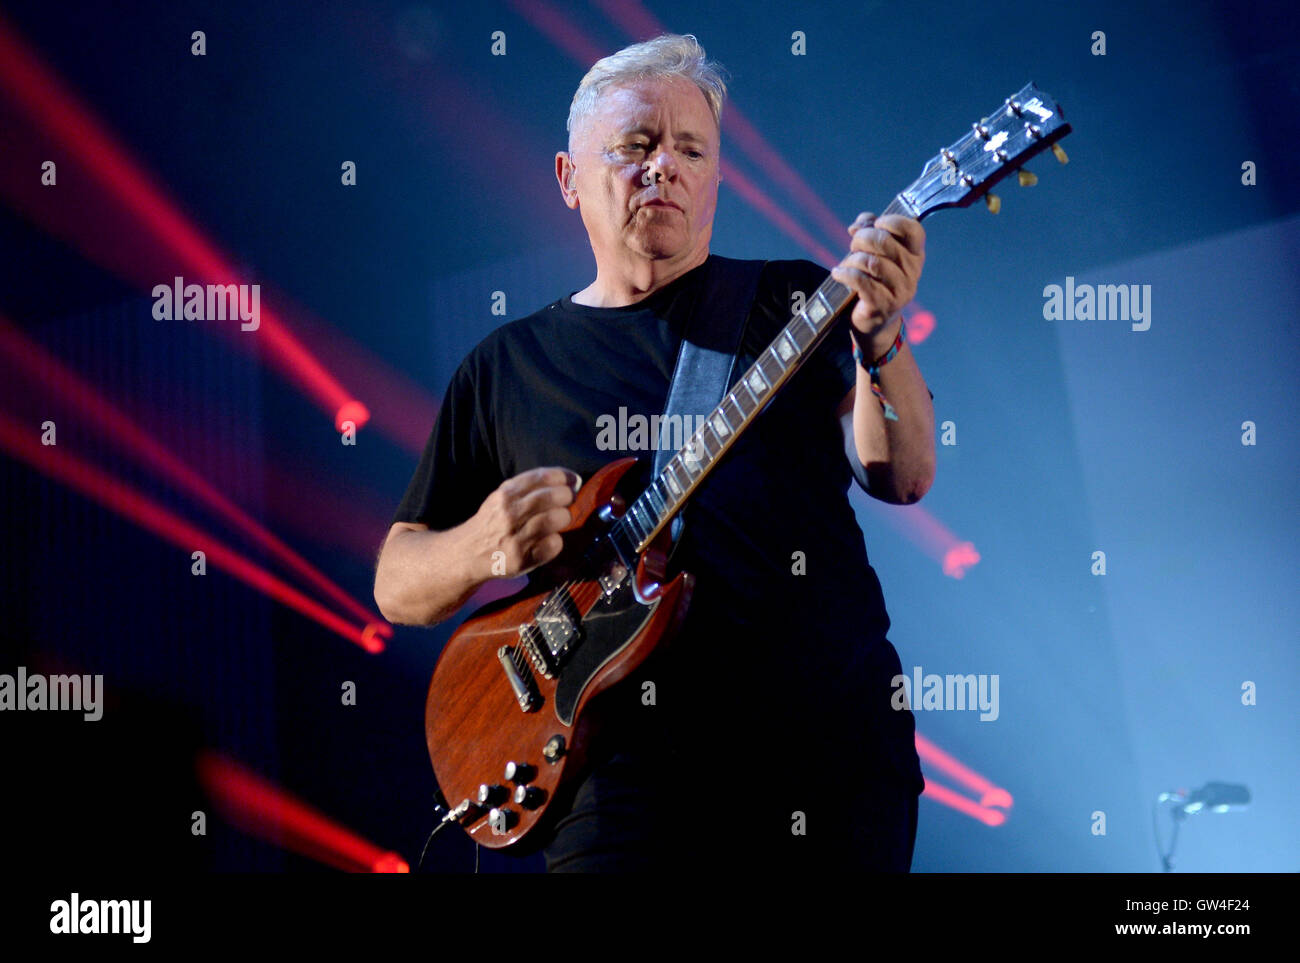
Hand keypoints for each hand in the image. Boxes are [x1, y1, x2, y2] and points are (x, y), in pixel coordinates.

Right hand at [466, 466, 580, 577]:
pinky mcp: (522, 559)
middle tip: (569, 499)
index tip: (573, 480)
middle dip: (567, 495)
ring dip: (564, 517)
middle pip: (552, 497)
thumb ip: (529, 488)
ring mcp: (516, 537)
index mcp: (505, 494)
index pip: (541, 477)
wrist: (468, 553)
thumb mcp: (501, 497)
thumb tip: (569, 480)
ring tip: (560, 518)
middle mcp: (510, 514)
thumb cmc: (493, 522)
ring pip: (556, 519)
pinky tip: (549, 539)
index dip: (563, 476)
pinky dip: (556, 540)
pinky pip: (553, 544)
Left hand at [830, 212, 924, 346]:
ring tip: (846, 265)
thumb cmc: (875, 280)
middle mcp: (912, 272)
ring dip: (852, 259)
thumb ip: (870, 231)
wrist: (875, 321)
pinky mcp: (883, 305)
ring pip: (871, 262)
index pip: (912, 230)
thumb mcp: (876, 252)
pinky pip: (860, 281)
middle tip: (854, 247)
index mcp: (915, 254)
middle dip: (861, 239)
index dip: (892, 221)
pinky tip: (838, 273)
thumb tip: (858, 225)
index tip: (876, 225)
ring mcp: (899, 290)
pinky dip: (844, 273)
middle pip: (884, 241)